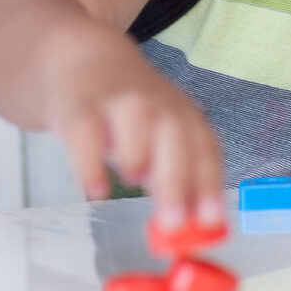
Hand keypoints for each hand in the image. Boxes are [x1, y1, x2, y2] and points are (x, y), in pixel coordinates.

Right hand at [47, 38, 224, 229]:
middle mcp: (156, 105)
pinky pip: (87, 136)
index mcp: (183, 116)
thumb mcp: (161, 138)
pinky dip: (92, 166)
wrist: (84, 61)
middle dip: (176, 182)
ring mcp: (118, 103)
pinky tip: (97, 189)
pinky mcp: (80, 109)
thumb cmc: (130, 113)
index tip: (211, 223)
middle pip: (175, 137)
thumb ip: (177, 179)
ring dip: (139, 158)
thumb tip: (191, 229)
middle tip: (174, 225)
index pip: (205, 149)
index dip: (209, 186)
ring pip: (136, 123)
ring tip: (133, 179)